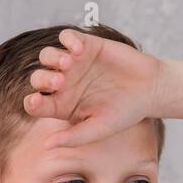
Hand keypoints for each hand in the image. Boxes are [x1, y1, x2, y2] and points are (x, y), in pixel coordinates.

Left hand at [23, 28, 163, 149]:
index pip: (36, 104)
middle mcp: (65, 84)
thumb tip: (46, 146)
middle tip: (60, 82)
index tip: (38, 102)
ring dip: (52, 58)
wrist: (150, 90)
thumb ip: (74, 137)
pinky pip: (67, 36)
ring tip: (69, 64)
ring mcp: (74, 63)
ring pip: (47, 55)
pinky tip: (79, 50)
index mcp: (63, 106)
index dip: (32, 103)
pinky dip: (68, 40)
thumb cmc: (125, 113)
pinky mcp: (87, 45)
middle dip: (43, 79)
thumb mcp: (99, 129)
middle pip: (38, 78)